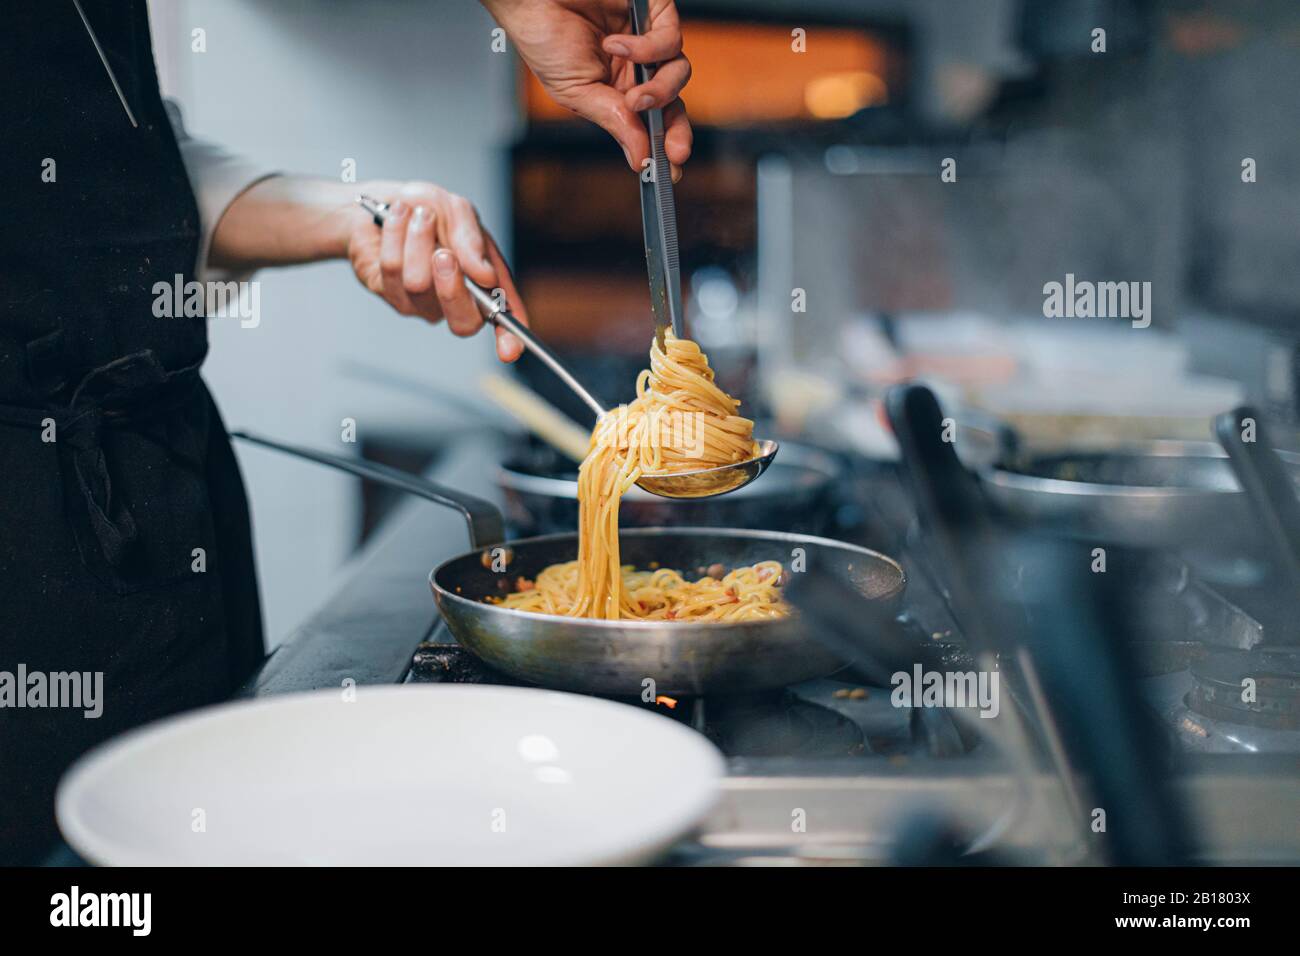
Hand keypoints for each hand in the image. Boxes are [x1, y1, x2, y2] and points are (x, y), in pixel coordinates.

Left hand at [346, 181, 529, 361]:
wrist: (384, 200)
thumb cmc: (426, 209)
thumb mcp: (458, 212)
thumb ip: (473, 241)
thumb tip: (486, 274)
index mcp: (483, 282)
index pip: (502, 318)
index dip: (509, 337)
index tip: (509, 350)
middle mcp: (454, 300)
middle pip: (463, 321)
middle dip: (452, 287)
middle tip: (444, 253)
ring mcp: (420, 301)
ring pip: (420, 285)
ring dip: (419, 240)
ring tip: (420, 215)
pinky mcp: (387, 291)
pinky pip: (392, 269)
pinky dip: (396, 233)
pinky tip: (398, 217)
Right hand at [481, 0, 691, 177]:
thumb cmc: (545, 39)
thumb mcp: (577, 94)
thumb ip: (614, 122)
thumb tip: (640, 158)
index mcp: (616, 91)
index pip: (651, 122)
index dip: (665, 145)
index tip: (673, 172)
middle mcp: (637, 67)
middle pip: (675, 103)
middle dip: (677, 130)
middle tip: (675, 152)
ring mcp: (648, 40)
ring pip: (679, 73)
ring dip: (659, 92)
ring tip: (632, 97)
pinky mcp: (653, 11)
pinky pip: (671, 39)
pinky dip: (647, 49)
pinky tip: (615, 43)